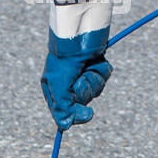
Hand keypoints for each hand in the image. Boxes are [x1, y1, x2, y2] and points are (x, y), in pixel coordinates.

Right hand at [41, 0, 112, 129]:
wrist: (80, 30)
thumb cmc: (65, 58)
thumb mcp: (60, 86)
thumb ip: (63, 109)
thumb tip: (67, 127)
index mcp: (53, 89)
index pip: (65, 112)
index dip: (75, 114)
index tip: (87, 114)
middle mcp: (67, 83)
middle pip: (82, 102)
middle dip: (85, 91)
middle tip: (81, 79)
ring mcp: (82, 73)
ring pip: (95, 90)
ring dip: (94, 79)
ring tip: (89, 66)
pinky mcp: (95, 64)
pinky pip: (104, 77)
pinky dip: (102, 70)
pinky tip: (97, 60)